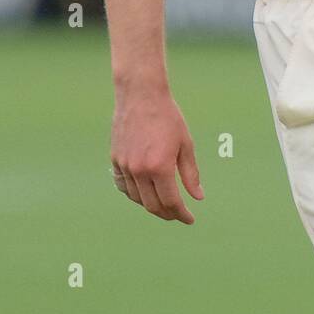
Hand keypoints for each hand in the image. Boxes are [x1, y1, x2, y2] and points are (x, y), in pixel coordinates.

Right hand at [111, 87, 204, 222]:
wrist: (141, 95)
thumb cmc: (168, 117)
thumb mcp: (185, 144)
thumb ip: (190, 174)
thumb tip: (198, 197)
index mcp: (160, 167)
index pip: (171, 202)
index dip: (181, 214)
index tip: (190, 218)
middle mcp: (140, 170)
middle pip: (153, 205)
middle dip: (167, 214)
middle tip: (178, 214)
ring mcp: (125, 166)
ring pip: (137, 198)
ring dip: (151, 205)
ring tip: (164, 204)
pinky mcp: (116, 160)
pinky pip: (124, 186)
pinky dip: (135, 194)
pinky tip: (144, 193)